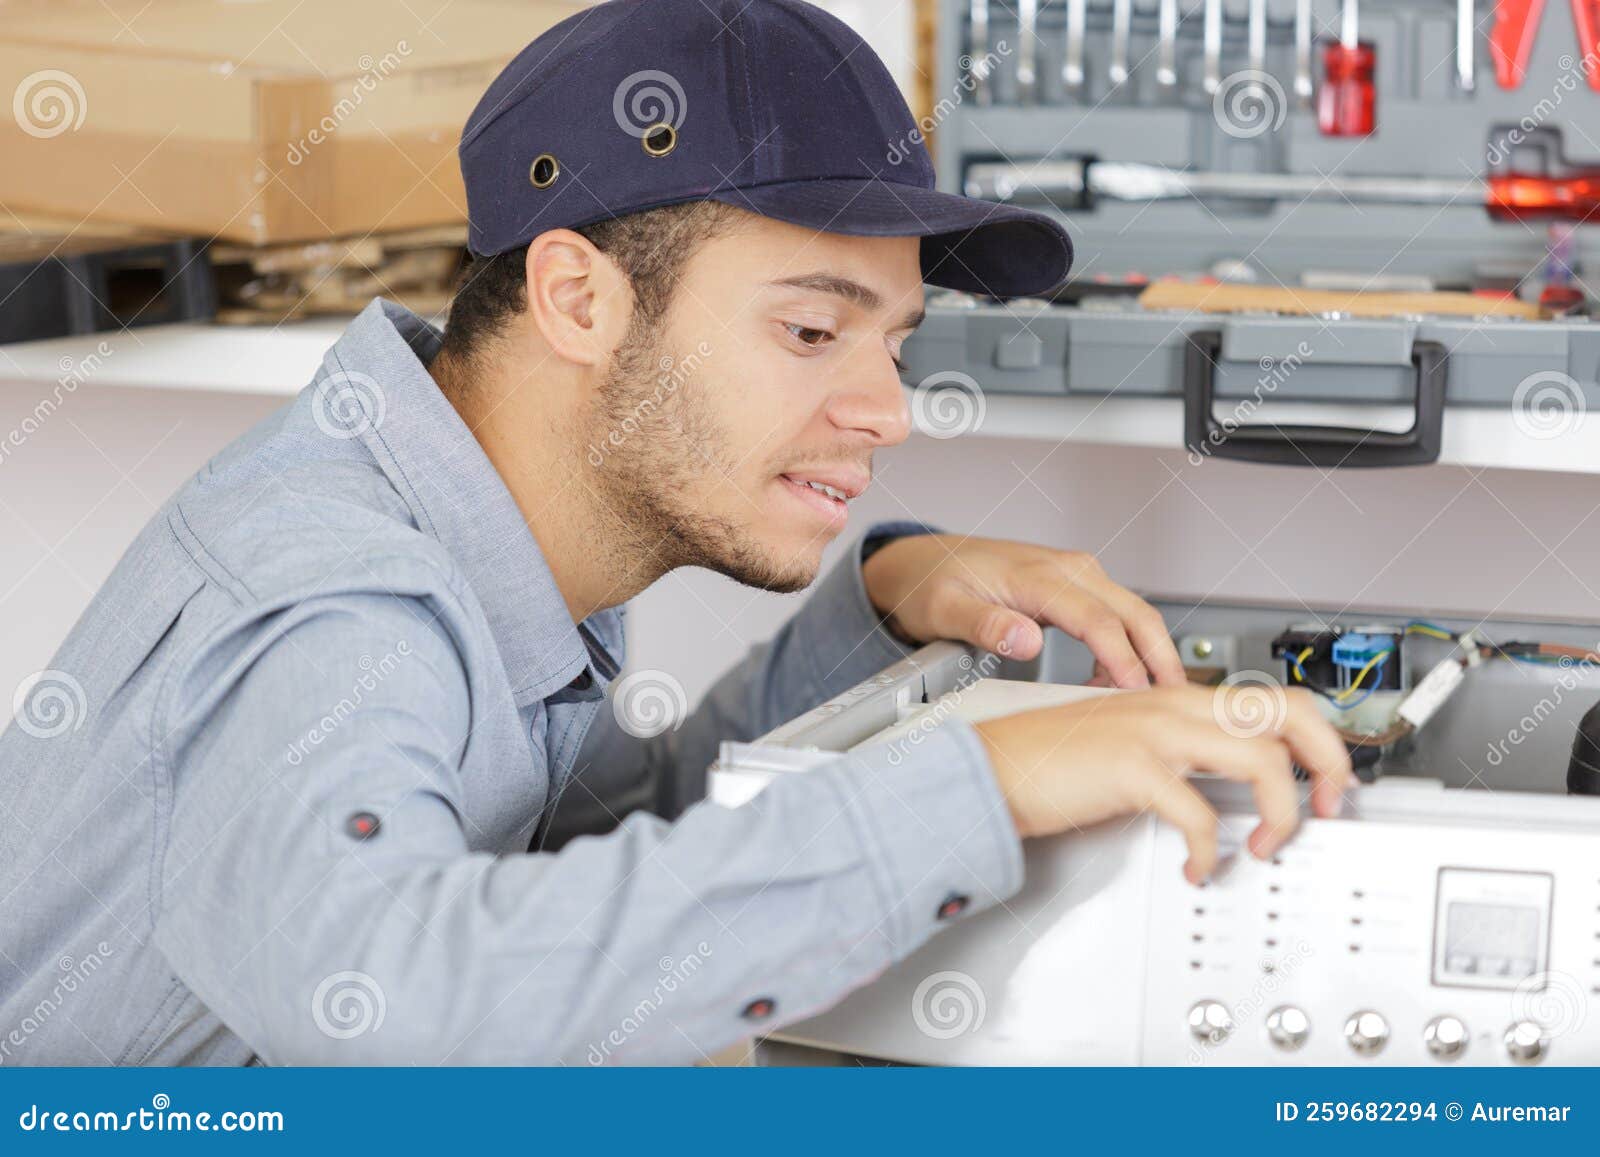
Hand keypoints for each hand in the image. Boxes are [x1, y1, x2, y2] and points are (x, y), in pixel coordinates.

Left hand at [861, 534, 1185, 688]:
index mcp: (1037, 575)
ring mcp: (1076, 575)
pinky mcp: (1077, 587)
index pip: (1098, 620)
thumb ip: (985, 625)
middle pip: (1135, 613)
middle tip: (1175, 703)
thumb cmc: (931, 583)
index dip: (1123, 660)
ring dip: (1152, 655)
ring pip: (1135, 614)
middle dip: (1161, 658)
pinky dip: (1133, 648)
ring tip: (1153, 702)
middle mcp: (1067, 569)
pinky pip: (1119, 616)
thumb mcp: (944, 609)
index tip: (1136, 695)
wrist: (922, 562)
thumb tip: (1026, 640)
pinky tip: (1120, 682)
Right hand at [972, 684, 1353, 882]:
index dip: (1321, 743)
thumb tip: (1233, 782)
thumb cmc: (1050, 761)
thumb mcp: (1129, 741)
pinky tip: (1197, 867)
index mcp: (1178, 697)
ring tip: (1263, 846)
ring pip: (1264, 760)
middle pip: (1291, 714)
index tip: (1326, 787)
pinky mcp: (1133, 768)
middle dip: (1329, 765)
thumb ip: (1179, 748)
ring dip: (1281, 815)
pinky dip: (1209, 851)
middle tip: (1325, 809)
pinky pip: (1200, 815)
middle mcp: (1175, 705)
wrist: (991, 766)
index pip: (1279, 700)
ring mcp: (1156, 731)